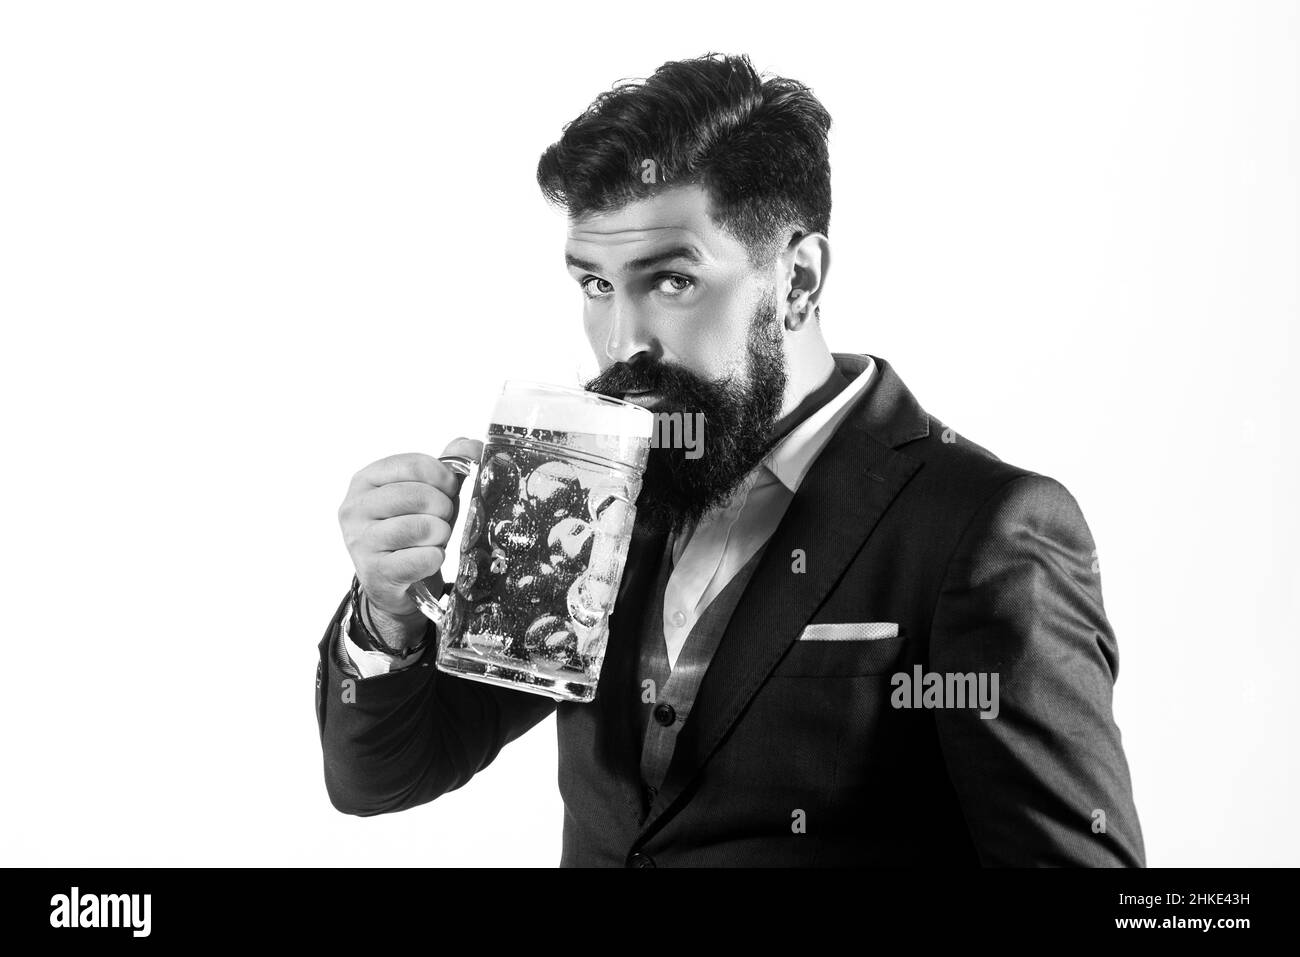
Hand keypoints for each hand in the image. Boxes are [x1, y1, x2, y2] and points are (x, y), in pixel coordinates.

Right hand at [338, 439, 482, 619]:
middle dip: (443, 508)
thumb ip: (448, 465)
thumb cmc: (413, 530)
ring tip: (434, 539)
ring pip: (422, 527)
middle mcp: (355, 508)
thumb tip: (473, 447)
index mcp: (365, 480)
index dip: (442, 477)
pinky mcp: (375, 573)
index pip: (413, 464)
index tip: (449, 489)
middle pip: (418, 495)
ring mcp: (361, 541)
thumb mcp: (429, 492)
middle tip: (441, 518)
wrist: (394, 581)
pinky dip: (435, 558)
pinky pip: (423, 559)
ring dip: (440, 534)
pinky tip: (428, 558)